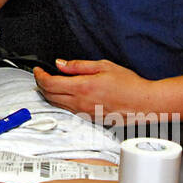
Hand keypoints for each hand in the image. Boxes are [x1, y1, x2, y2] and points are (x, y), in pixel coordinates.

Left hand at [33, 58, 152, 119]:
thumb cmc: (129, 85)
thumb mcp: (103, 66)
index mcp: (82, 87)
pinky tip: (66, 93)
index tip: (38, 70)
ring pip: (57, 104)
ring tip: (52, 82)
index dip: (39, 75)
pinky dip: (61, 101)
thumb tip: (61, 64)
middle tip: (42, 75)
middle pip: (49, 95)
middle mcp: (80, 102)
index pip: (49, 83)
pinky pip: (68, 110)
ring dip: (49, 93)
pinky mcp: (89, 118)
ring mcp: (84, 112)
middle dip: (41, 84)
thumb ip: (78, 65)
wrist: (144, 103)